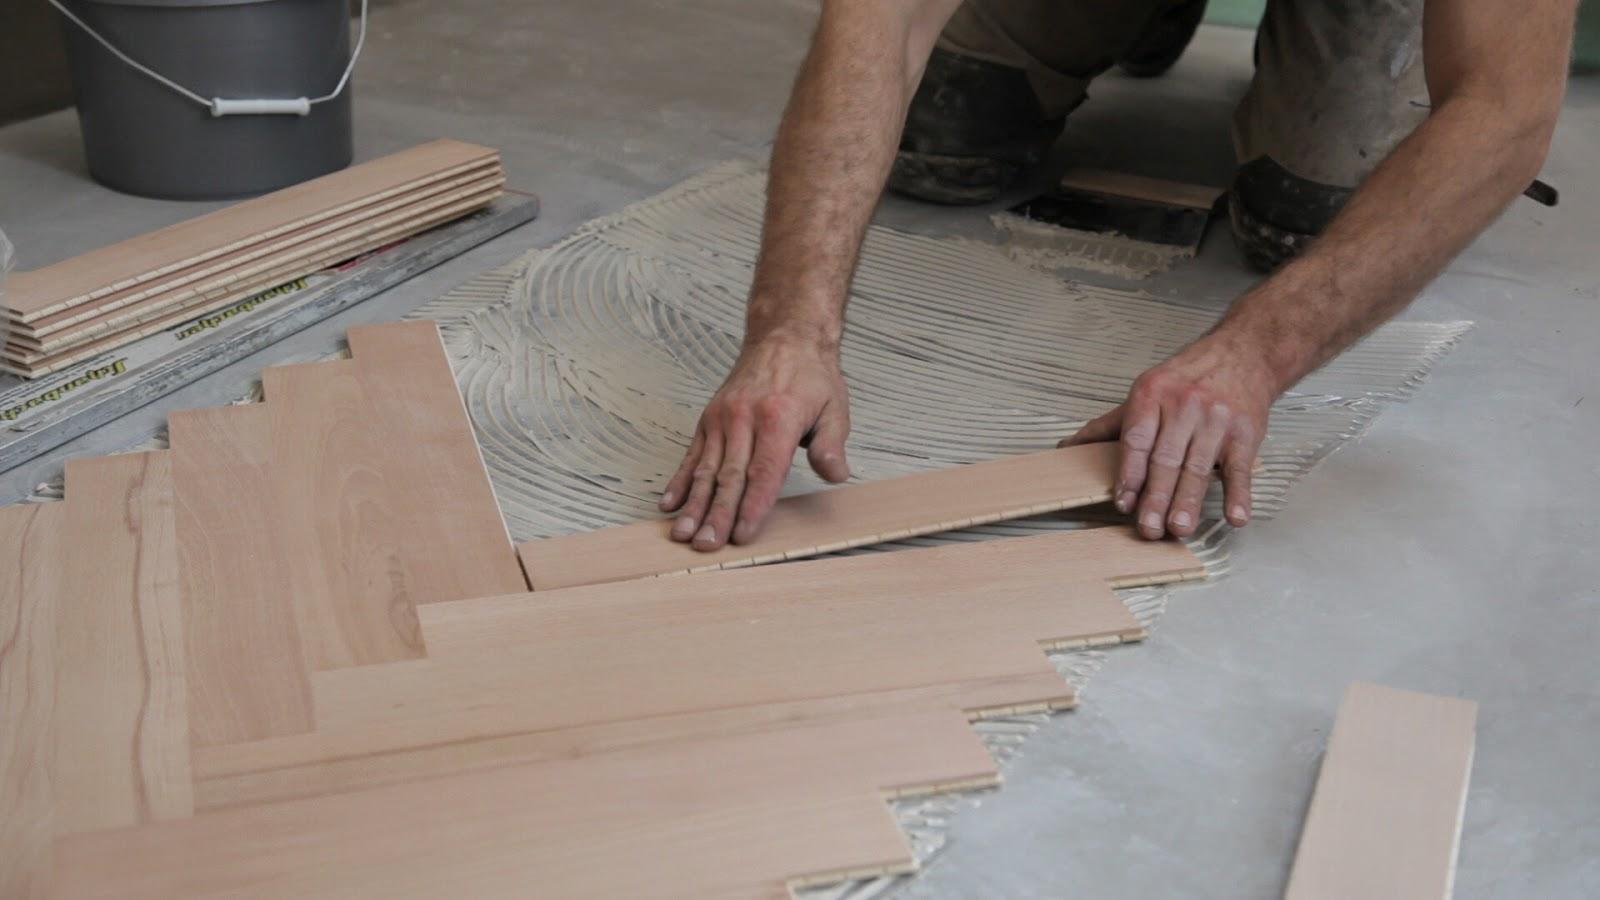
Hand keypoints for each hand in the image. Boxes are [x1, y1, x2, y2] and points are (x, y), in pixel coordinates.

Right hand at [659, 335, 850, 549]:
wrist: (785, 336)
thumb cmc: (811, 376)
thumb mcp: (835, 407)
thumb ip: (831, 444)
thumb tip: (835, 475)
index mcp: (777, 418)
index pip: (763, 472)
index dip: (752, 506)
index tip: (742, 534)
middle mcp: (744, 418)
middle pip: (729, 476)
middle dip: (717, 514)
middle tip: (707, 544)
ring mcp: (723, 418)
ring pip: (706, 469)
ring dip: (694, 504)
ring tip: (683, 533)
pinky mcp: (709, 418)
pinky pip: (692, 454)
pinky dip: (680, 481)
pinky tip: (669, 504)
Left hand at [1062, 335, 1275, 538]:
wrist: (1242, 354)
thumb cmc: (1187, 379)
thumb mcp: (1145, 391)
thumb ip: (1109, 424)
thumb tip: (1067, 447)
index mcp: (1152, 396)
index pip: (1137, 440)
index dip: (1129, 474)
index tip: (1123, 502)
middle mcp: (1184, 407)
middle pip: (1166, 459)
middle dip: (1156, 497)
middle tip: (1149, 528)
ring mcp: (1216, 420)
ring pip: (1199, 468)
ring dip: (1189, 502)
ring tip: (1179, 528)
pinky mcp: (1245, 433)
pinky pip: (1241, 468)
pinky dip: (1239, 494)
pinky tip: (1235, 517)